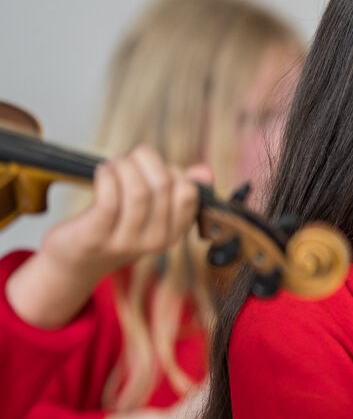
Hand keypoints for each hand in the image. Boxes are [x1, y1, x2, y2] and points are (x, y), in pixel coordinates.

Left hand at [5, 146, 207, 328]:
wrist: (80, 258)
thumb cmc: (118, 227)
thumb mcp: (153, 213)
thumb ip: (179, 191)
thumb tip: (206, 172)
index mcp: (174, 232)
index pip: (188, 193)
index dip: (171, 170)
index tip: (152, 168)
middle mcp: (156, 240)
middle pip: (162, 185)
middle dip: (144, 160)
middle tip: (128, 159)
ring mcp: (127, 241)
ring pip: (137, 191)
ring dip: (124, 166)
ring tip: (113, 164)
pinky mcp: (97, 236)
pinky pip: (109, 200)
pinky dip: (107, 176)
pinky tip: (103, 171)